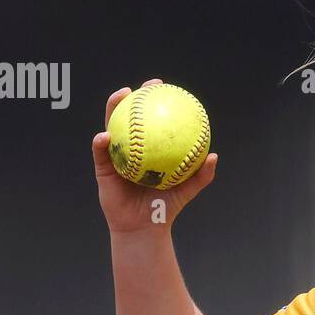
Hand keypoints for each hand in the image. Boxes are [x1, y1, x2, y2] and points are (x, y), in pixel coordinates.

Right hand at [93, 78, 218, 233]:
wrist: (144, 228)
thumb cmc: (165, 208)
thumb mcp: (186, 189)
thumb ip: (201, 174)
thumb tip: (214, 156)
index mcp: (150, 150)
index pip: (152, 122)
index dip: (156, 103)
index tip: (164, 88)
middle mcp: (132, 149)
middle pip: (130, 118)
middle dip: (135, 97)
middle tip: (144, 86)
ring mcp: (115, 157)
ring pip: (111, 127)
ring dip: (113, 109)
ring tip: (120, 97)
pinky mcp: (103, 170)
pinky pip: (100, 153)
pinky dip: (100, 143)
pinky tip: (104, 135)